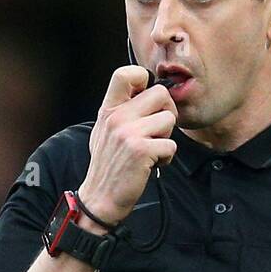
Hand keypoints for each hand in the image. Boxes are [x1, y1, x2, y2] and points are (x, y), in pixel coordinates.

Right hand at [78, 66, 177, 225]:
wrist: (100, 198)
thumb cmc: (108, 166)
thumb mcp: (105, 131)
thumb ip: (122, 111)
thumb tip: (145, 91)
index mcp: (109, 109)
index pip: (128, 73)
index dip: (146, 81)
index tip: (148, 100)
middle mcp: (117, 116)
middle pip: (161, 94)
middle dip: (167, 112)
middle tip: (159, 131)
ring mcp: (128, 133)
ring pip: (169, 119)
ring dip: (167, 137)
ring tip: (152, 150)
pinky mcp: (141, 150)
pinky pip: (171, 145)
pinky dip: (166, 157)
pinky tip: (153, 164)